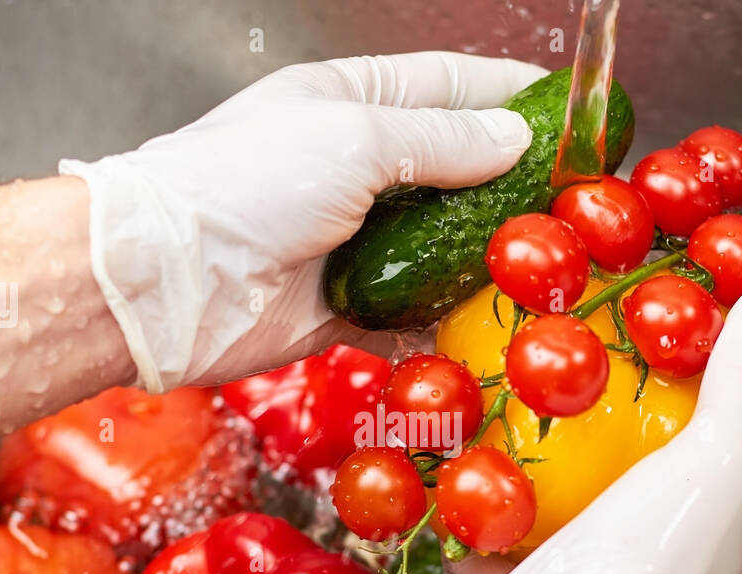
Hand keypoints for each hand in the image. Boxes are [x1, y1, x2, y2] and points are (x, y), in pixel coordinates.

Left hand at [60, 52, 544, 391]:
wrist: (169, 284)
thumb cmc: (241, 186)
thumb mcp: (354, 139)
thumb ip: (440, 141)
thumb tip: (514, 139)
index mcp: (350, 104)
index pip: (447, 86)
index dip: (509, 94)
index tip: (568, 110)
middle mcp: (354, 168)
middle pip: (452, 170)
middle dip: (510, 183)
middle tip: (572, 199)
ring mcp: (351, 239)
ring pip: (438, 246)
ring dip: (483, 256)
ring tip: (542, 262)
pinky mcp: (345, 305)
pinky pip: (410, 312)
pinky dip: (443, 319)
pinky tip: (484, 320)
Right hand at [423, 278, 741, 573]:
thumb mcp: (713, 462)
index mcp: (733, 547)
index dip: (732, 386)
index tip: (697, 339)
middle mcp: (670, 568)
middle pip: (660, 468)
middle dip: (633, 414)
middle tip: (608, 354)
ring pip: (577, 500)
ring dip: (554, 454)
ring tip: (536, 389)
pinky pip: (507, 527)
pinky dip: (490, 494)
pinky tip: (473, 450)